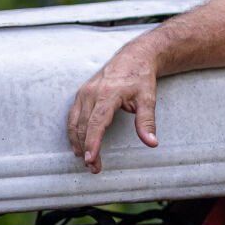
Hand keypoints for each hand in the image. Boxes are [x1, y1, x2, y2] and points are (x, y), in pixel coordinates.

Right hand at [67, 48, 159, 173]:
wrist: (134, 56)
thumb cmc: (141, 77)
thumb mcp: (148, 98)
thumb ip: (147, 121)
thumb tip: (152, 143)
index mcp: (108, 93)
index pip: (97, 122)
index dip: (92, 142)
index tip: (91, 159)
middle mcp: (92, 92)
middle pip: (84, 126)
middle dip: (86, 149)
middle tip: (94, 168)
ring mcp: (84, 92)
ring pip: (75, 122)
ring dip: (78, 143)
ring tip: (86, 160)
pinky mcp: (81, 93)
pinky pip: (73, 116)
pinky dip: (73, 132)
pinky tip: (78, 144)